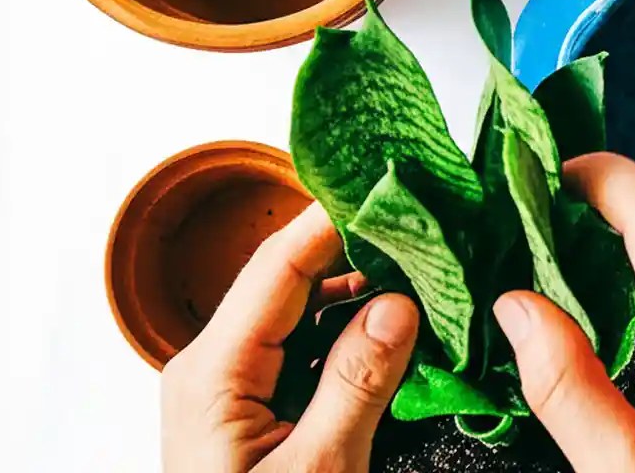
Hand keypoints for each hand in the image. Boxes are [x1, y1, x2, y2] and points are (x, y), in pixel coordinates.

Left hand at [160, 204, 419, 471]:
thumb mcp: (317, 469)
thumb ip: (356, 387)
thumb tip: (398, 306)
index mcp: (213, 373)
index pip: (277, 267)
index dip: (330, 221)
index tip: (385, 190)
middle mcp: (212, 366)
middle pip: (290, 282)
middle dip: (356, 253)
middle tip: (421, 230)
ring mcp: (230, 385)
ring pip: (302, 315)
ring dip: (360, 297)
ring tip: (422, 274)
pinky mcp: (252, 406)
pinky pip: (304, 351)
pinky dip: (349, 337)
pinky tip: (396, 331)